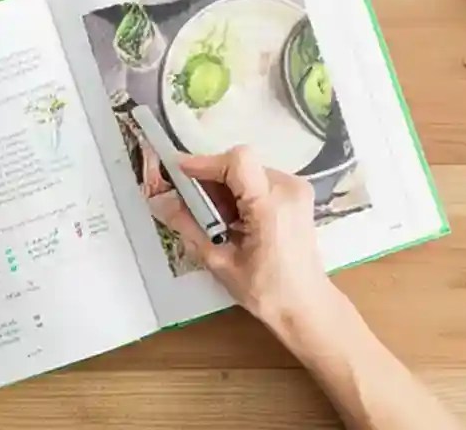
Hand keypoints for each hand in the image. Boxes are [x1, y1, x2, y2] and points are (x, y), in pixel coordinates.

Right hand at [159, 146, 336, 328]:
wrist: (306, 304)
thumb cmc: (266, 291)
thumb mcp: (220, 261)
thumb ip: (189, 226)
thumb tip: (160, 202)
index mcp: (271, 206)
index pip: (237, 161)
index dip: (205, 162)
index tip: (180, 174)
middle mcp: (288, 188)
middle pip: (240, 164)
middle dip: (212, 179)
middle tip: (193, 206)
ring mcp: (297, 189)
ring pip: (249, 170)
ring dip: (226, 188)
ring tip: (217, 219)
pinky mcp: (298, 194)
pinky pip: (261, 179)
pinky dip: (242, 192)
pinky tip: (235, 219)